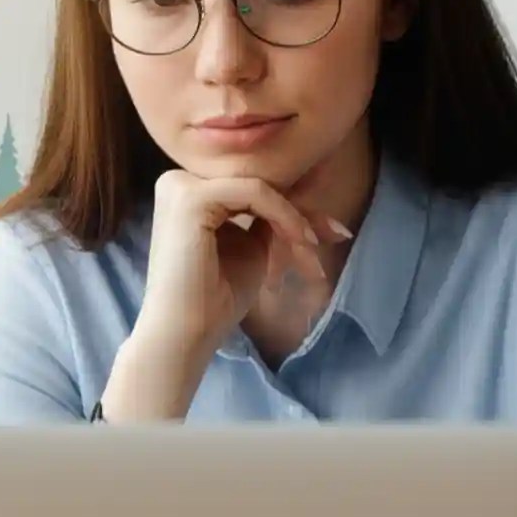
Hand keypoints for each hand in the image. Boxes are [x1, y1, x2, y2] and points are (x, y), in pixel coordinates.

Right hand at [134, 169, 349, 360]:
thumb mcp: (253, 248)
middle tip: (337, 236)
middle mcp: (178, 181)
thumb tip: (311, 206)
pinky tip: (302, 242)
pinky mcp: (190, 198)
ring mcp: (180, 187)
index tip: (333, 232)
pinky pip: (255, 193)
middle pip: (257, 186)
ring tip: (313, 256)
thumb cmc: (216, 300)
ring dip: (295, 220)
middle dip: (302, 213)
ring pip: (260, 188)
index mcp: (188, 193)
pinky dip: (285, 216)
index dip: (294, 208)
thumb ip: (269, 220)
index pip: (251, 190)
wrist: (186, 334)